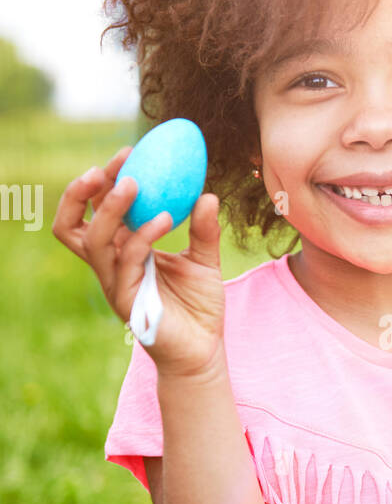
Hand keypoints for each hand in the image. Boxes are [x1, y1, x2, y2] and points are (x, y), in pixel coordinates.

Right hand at [52, 144, 225, 376]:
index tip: (129, 153)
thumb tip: (207, 193)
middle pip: (71, 225)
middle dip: (81, 193)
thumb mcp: (205, 260)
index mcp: (123, 251)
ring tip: (133, 184)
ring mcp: (115, 284)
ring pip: (92, 241)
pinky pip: (126, 262)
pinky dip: (142, 236)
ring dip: (109, 209)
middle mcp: (111, 265)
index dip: (103, 181)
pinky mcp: (127, 301)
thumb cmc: (199, 308)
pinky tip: (165, 218)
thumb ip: (204, 229)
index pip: (95, 211)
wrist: (204, 351)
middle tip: (108, 168)